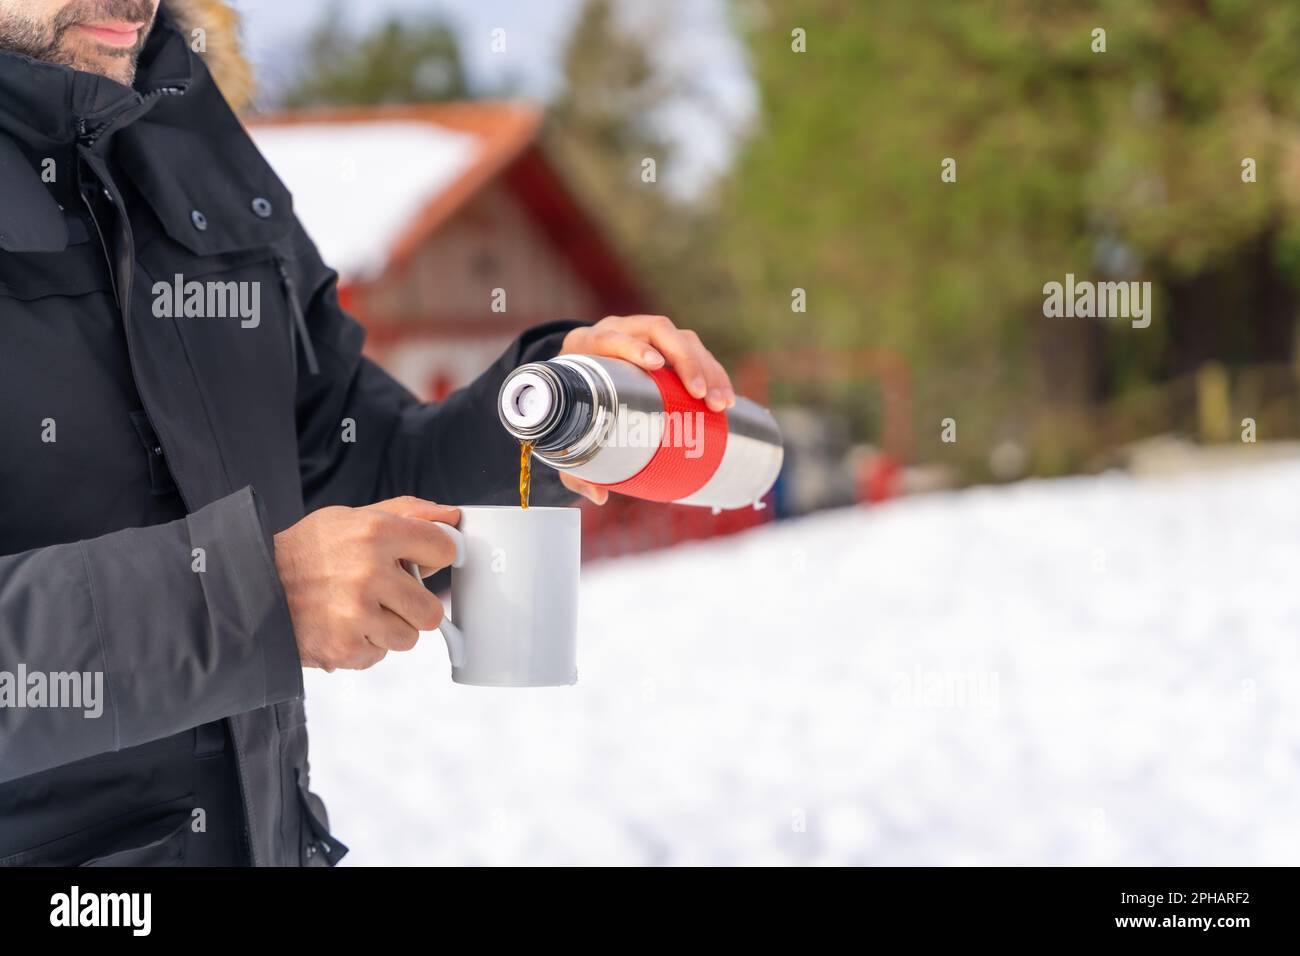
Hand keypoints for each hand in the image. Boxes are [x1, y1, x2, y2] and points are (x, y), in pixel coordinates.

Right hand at [273, 496, 460, 671]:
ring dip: (390, 629)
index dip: (435, 556)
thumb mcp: (350, 517)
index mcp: (375, 533)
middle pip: (432, 609)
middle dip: (412, 606)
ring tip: (358, 610)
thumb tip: (451, 517)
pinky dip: (365, 645)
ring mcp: (356, 614)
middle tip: (386, 596)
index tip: (424, 560)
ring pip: (409, 637)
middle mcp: (369, 573)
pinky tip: (341, 625)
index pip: (443, 549)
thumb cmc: (305, 553)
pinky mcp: (345, 647)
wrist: (250, 590)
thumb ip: (405, 513)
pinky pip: (380, 654)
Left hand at [557, 314, 734, 504]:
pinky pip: (696, 351)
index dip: (632, 347)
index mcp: (586, 347)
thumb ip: (576, 468)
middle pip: (657, 331)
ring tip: (720, 404)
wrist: (575, 379)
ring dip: (707, 368)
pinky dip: (714, 374)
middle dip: (685, 360)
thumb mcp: (567, 435)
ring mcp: (645, 335)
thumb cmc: (571, 407)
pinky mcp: (667, 346)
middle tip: (700, 394)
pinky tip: (725, 400)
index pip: (610, 337)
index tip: (654, 364)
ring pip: (682, 339)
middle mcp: (618, 331)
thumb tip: (599, 496)